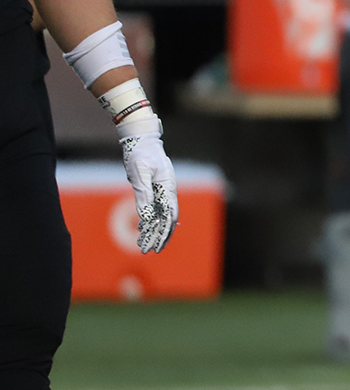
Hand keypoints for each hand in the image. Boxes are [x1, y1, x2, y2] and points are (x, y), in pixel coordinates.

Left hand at [122, 131, 178, 252]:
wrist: (141, 138)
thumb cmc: (140, 153)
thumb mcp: (139, 172)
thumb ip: (144, 194)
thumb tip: (145, 215)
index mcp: (167, 187)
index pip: (169, 215)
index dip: (164, 232)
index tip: (156, 245)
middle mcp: (167, 191)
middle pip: (167, 219)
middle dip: (159, 236)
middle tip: (149, 251)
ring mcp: (162, 190)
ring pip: (161, 216)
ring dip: (153, 231)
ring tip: (143, 246)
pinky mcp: (154, 189)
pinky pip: (154, 209)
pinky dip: (150, 221)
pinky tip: (143, 230)